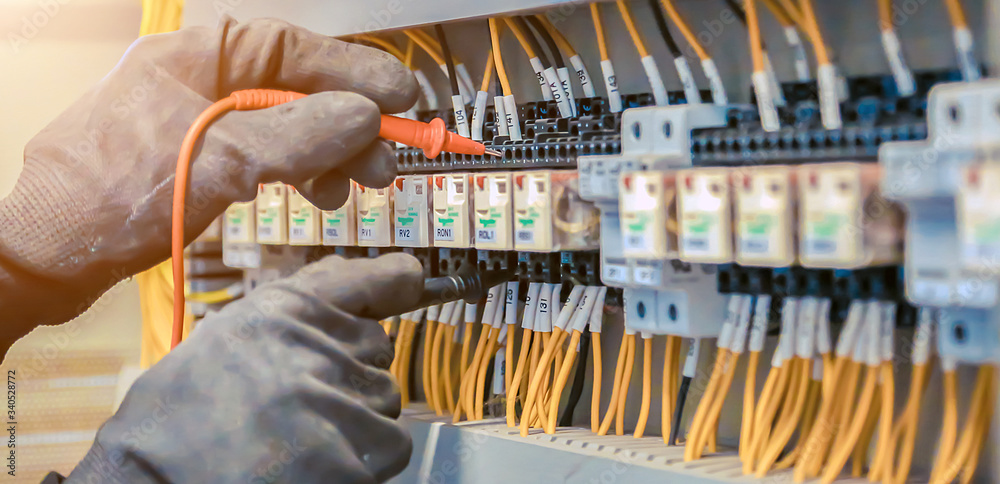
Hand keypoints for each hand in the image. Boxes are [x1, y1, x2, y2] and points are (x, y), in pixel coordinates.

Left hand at [0, 17, 416, 328]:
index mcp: (197, 56)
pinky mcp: (203, 161)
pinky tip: (318, 194)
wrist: (50, 254)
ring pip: (289, 127)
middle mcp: (203, 82)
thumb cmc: (111, 196)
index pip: (293, 48)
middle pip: (298, 90)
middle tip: (386, 160)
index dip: (354, 70)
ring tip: (355, 188)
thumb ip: (298, 136)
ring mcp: (203, 123)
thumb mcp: (220, 161)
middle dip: (348, 125)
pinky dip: (301, 174)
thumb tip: (363, 115)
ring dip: (331, 155)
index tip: (402, 95)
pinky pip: (269, 156)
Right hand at [66, 253, 422, 483]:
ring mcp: (336, 404)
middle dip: (354, 373)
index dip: (394, 282)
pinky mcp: (352, 460)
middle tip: (303, 402)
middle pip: (379, 352)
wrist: (148, 481)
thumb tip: (354, 286)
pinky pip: (390, 448)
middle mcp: (315, 349)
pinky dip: (365, 460)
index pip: (368, 281)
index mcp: (281, 312)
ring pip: (386, 402)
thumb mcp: (229, 336)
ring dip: (359, 420)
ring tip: (301, 438)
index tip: (410, 280)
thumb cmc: (180, 417)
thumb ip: (295, 310)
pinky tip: (317, 464)